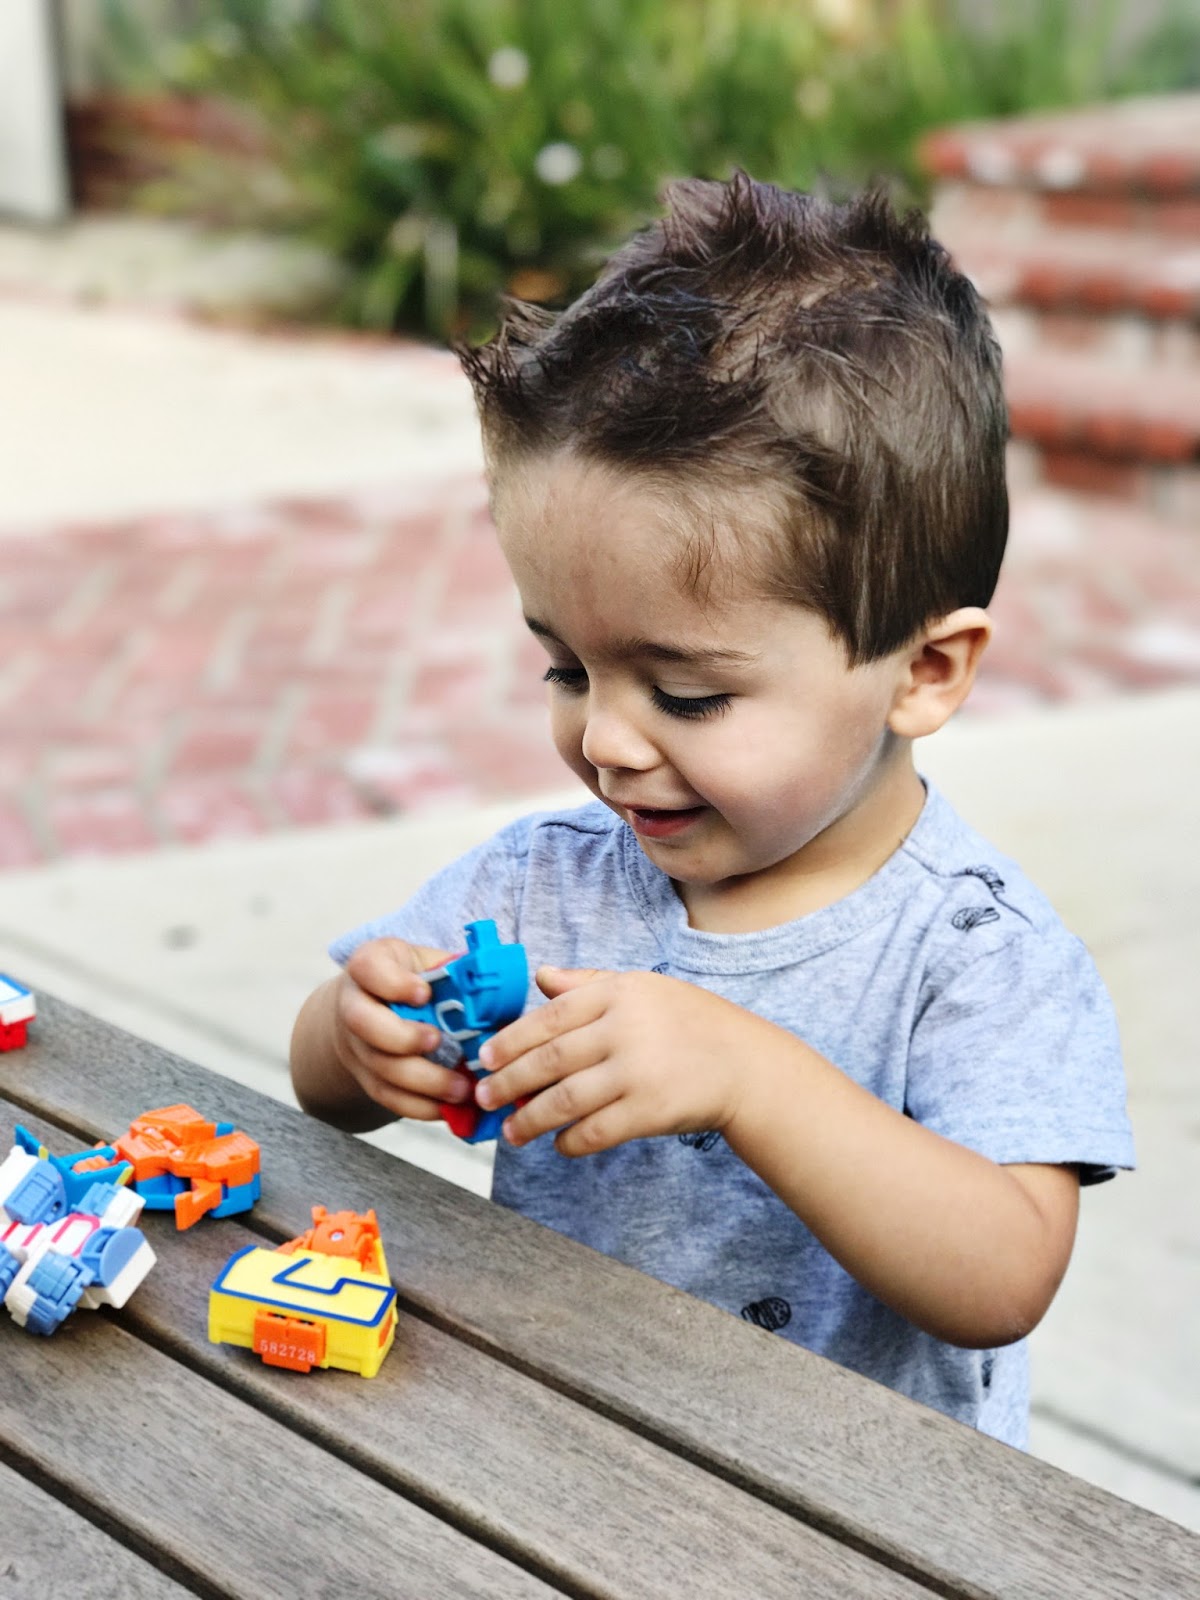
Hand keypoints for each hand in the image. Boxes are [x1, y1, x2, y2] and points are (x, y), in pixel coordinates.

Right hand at [332, 937, 471, 1120]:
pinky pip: (388, 1097)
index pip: (367, 967)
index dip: (393, 983)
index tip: (425, 994)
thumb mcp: (432, 963)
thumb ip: (459, 973)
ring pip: (379, 1067)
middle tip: (438, 1042)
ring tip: (462, 1087)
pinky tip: (450, 1107)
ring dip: (423, 1081)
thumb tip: (504, 989)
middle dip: (402, 1037)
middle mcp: (354, 1004)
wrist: (376, 1008)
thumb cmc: (415, 980)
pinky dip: (420, 1106)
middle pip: (362, 1022)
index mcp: (371, 965)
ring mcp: (357, 1044)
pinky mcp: (367, 1077)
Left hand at [476, 966, 763, 1155]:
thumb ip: (589, 983)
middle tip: (484, 1097)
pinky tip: (559, 1144)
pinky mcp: (650, 1111)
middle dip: (509, 1082)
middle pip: (550, 1059)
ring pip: (565, 1100)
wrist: (746, 1066)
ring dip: (531, 1119)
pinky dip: (571, 1142)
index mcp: (619, 993)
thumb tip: (541, 976)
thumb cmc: (691, 1023)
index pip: (549, 1016)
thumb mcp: (644, 988)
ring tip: (511, 1132)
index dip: (511, 1040)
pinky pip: (595, 1131)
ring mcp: (637, 1072)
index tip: (485, 1058)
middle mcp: (625, 1029)